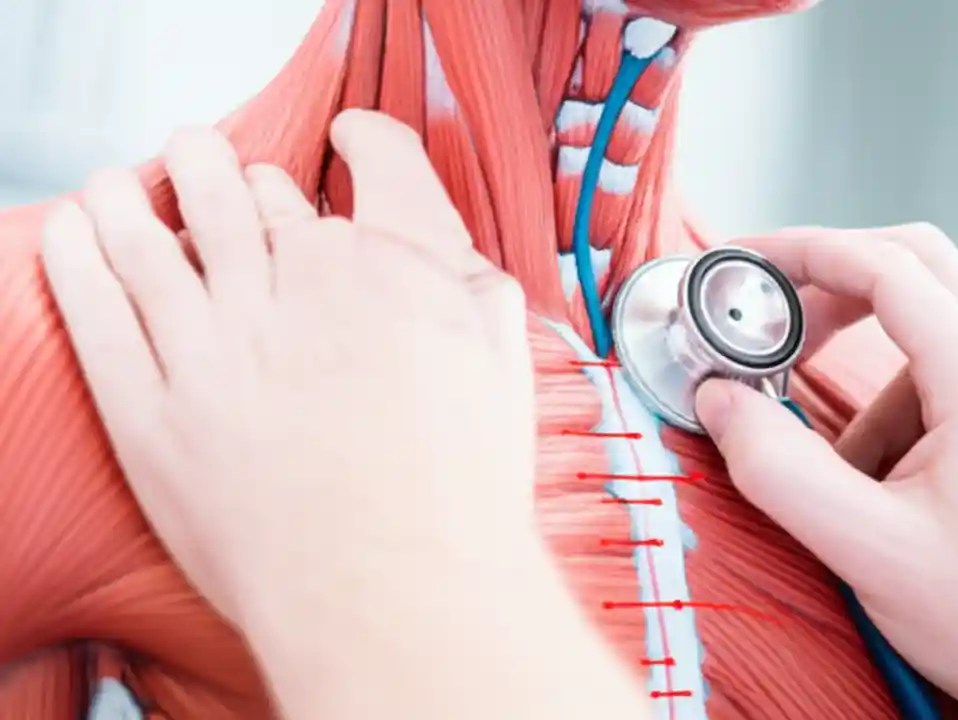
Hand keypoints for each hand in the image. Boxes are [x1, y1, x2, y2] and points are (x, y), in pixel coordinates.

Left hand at [40, 111, 651, 719]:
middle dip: (229, 164)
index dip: (361, 140)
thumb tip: (453, 261)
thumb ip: (478, 297)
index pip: (374, 162)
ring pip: (157, 232)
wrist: (397, 594)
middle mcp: (301, 283)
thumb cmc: (461, 496)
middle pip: (250, 191)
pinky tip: (74, 227)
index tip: (349, 139)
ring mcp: (218, 344)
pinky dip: (78, 255)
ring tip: (128, 177)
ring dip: (137, 188)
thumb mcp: (507, 374)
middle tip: (214, 158)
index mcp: (396, 266)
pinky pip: (99, 307)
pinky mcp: (152, 409)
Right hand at [695, 226, 957, 718]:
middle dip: (828, 282)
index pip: (885, 266)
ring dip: (854, 368)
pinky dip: (885, 409)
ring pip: (920, 327)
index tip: (740, 263)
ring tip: (831, 468)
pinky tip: (875, 489)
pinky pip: (937, 377)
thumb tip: (719, 399)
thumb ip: (778, 468)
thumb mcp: (866, 548)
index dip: (802, 252)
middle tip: (765, 320)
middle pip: (912, 266)